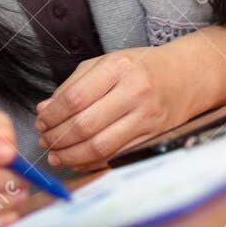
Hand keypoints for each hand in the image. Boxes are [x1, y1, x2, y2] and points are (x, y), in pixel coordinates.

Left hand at [34, 46, 202, 170]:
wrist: (184, 76)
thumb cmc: (139, 68)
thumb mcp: (105, 64)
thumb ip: (72, 86)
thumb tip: (44, 110)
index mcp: (118, 68)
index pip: (75, 98)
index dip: (52, 116)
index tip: (41, 122)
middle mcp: (135, 92)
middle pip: (85, 125)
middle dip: (58, 138)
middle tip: (45, 141)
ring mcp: (146, 117)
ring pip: (100, 146)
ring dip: (71, 156)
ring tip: (56, 155)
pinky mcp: (152, 136)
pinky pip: (115, 156)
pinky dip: (92, 162)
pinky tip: (78, 160)